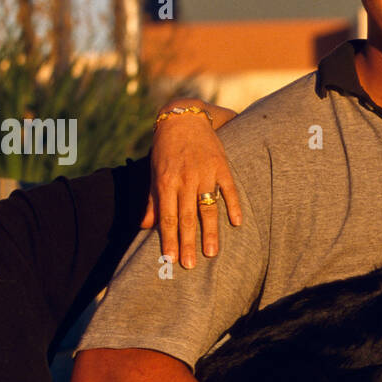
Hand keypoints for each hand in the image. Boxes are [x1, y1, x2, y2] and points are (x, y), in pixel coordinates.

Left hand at [144, 98, 242, 268]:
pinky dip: (233, 205)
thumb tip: (145, 226)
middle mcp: (185, 179)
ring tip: (212, 253)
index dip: (168, 238)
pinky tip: (237, 223)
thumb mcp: (154, 172)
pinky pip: (229, 189)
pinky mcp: (221, 166)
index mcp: (166, 182)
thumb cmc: (166, 148)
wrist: (184, 117)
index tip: (170, 258)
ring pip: (207, 208)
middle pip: (186, 217)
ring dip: (210, 232)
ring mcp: (205, 173)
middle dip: (187, 243)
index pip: (167, 217)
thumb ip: (152, 200)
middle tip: (190, 265)